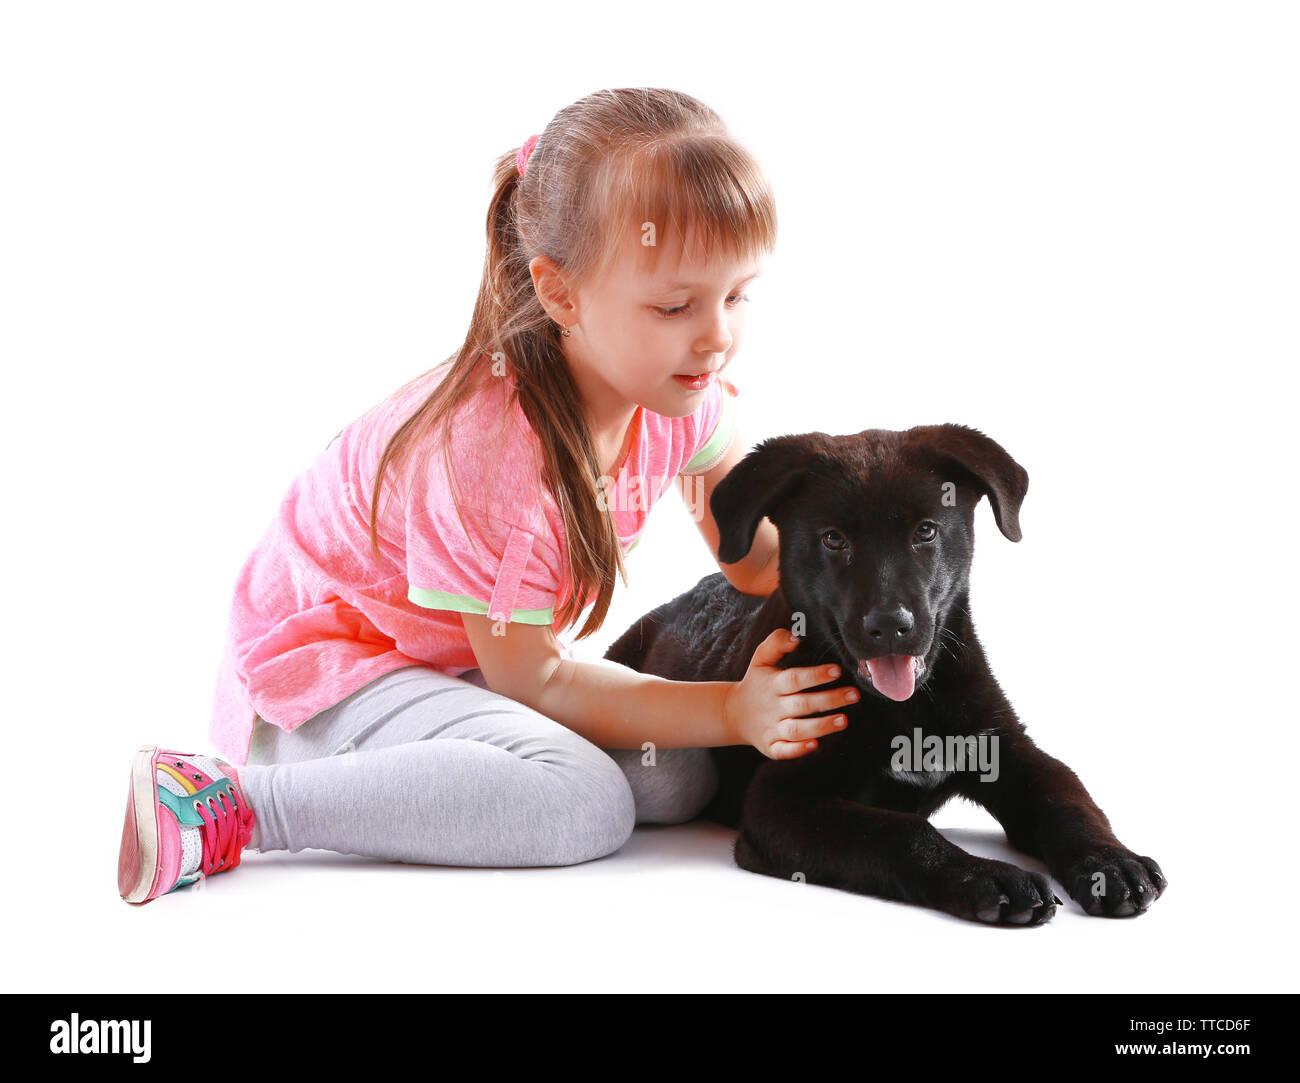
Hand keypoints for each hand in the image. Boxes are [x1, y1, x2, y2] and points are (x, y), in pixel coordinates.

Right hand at [723, 628, 859, 758]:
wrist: (733, 714)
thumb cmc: (756, 683)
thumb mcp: (761, 659)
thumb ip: (776, 643)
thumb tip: (796, 636)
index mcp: (772, 684)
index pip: (794, 678)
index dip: (815, 675)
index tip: (837, 671)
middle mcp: (773, 707)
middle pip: (802, 704)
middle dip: (829, 700)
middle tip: (854, 694)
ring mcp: (771, 728)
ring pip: (796, 730)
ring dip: (820, 727)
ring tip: (844, 721)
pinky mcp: (771, 746)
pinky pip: (783, 751)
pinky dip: (797, 750)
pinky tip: (815, 745)